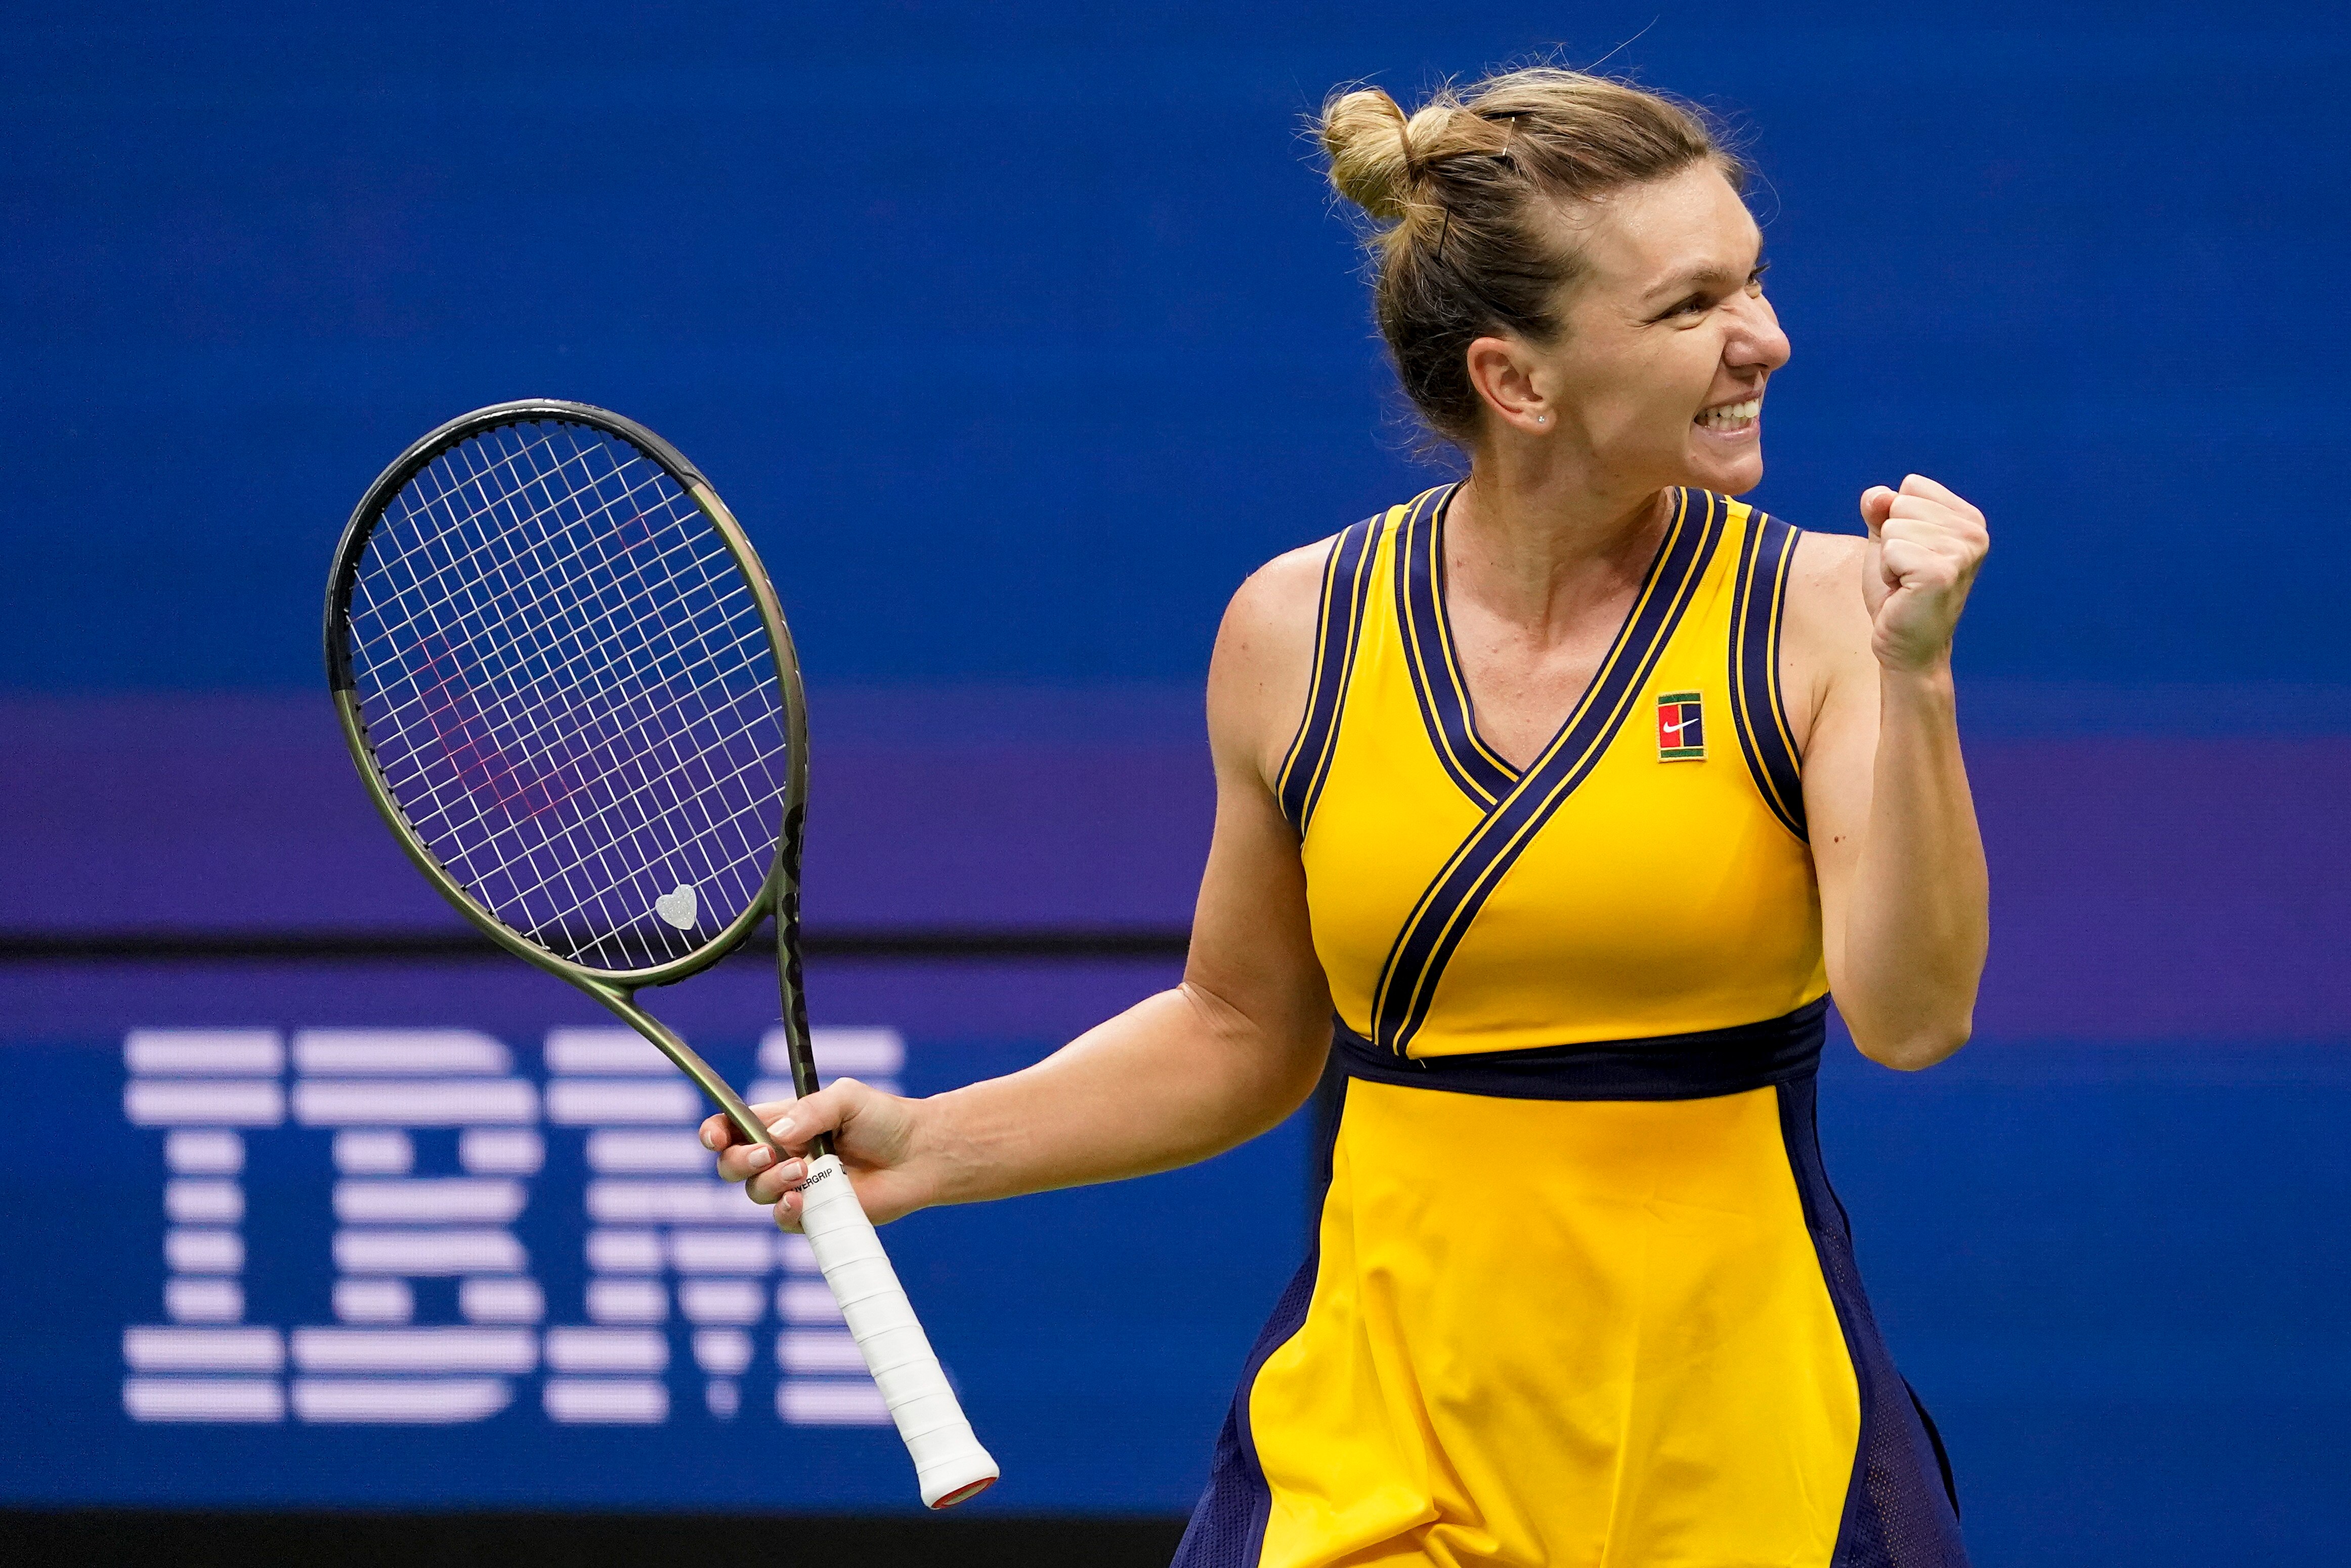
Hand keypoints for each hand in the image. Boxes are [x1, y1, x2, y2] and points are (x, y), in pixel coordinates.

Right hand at [700, 1078, 934, 1231]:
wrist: (919, 1155)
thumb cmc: (884, 1119)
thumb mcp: (846, 1098)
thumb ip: (809, 1111)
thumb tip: (775, 1137)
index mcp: (782, 1123)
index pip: (733, 1127)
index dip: (715, 1133)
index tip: (714, 1136)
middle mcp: (783, 1156)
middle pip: (732, 1165)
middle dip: (739, 1160)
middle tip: (768, 1153)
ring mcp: (797, 1187)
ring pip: (755, 1192)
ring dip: (771, 1181)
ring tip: (804, 1170)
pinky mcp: (814, 1215)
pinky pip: (783, 1220)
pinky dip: (786, 1210)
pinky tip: (802, 1200)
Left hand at [1858, 475, 1989, 672]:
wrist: (1905, 644)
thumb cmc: (1897, 593)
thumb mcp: (1885, 541)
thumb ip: (1880, 510)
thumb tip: (1877, 494)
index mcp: (1968, 518)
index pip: (1912, 486)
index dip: (1895, 520)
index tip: (1909, 554)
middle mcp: (1974, 532)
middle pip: (1900, 503)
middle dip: (1890, 540)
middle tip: (1906, 573)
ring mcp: (1962, 552)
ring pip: (1892, 527)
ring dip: (1888, 559)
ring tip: (1906, 583)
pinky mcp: (1942, 572)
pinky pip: (1890, 550)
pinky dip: (1886, 573)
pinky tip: (1904, 591)